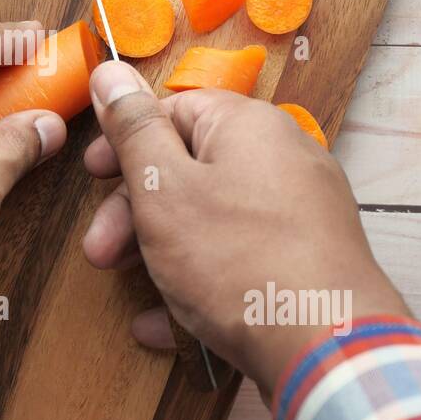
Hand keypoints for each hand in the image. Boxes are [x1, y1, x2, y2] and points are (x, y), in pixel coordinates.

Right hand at [81, 61, 406, 398]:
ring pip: (213, 219)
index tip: (93, 174)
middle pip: (191, 169)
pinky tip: (164, 324)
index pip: (174, 110)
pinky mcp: (309, 261)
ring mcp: (301, 212)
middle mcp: (282, 158)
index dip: (126, 141)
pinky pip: (242, 259)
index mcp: (247, 126)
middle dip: (135, 212)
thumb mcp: (164, 189)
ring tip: (131, 288)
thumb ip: (132, 131)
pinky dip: (201, 283)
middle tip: (100, 252)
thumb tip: (109, 73)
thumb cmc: (238, 259)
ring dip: (161, 252)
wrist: (328, 346)